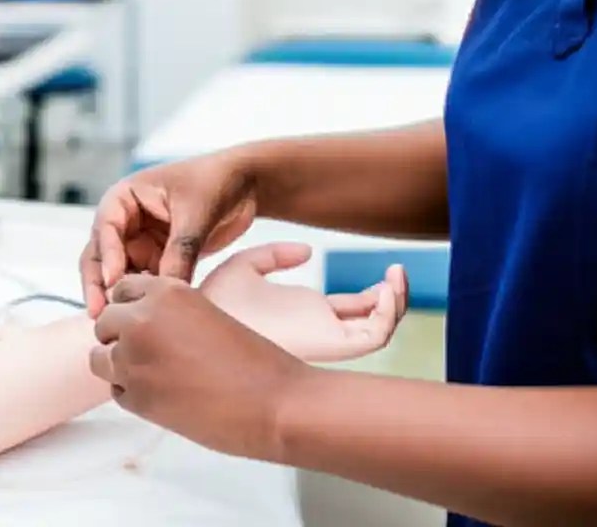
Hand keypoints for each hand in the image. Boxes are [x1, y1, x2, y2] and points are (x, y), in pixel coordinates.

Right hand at [80, 150, 258, 316]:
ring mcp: (139, 241)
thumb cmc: (215, 182)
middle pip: (100, 255)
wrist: (244, 185)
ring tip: (117, 321)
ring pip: (118, 273)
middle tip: (98, 313)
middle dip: (98, 283)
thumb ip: (179, 251)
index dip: (108, 255)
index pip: (106, 227)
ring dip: (117, 295)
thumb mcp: (195, 214)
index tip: (113, 281)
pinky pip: (142, 281)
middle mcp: (125, 221)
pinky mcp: (156, 259)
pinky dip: (141, 297)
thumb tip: (163, 290)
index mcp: (124, 197)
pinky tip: (143, 316)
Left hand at [89, 274, 310, 459]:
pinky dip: (134, 394)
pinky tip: (167, 394)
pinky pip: (117, 391)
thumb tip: (135, 321)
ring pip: (100, 358)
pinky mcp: (136, 398)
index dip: (133, 307)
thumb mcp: (205, 313)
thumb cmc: (252, 358)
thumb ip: (168, 311)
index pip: (122, 290)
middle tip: (154, 354)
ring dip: (122, 365)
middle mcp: (141, 320)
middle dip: (121, 336)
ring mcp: (133, 360)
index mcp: (165, 292)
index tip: (148, 323)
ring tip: (159, 374)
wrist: (274, 402)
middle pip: (105, 323)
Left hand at [200, 243, 408, 362]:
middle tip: (397, 271)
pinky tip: (383, 290)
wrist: (198, 323)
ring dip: (396, 303)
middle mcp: (318, 328)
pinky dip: (387, 315)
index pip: (350, 310)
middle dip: (393, 298)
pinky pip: (372, 338)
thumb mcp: (243, 268)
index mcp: (302, 313)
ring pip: (378, 331)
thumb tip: (307, 251)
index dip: (372, 293)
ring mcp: (325, 337)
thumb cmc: (211, 302)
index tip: (386, 268)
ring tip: (397, 274)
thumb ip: (273, 256)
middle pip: (371, 321)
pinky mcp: (328, 344)